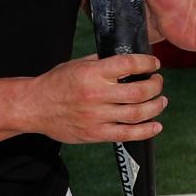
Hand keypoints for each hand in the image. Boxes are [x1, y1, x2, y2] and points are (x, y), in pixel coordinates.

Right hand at [23, 52, 165, 143]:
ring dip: (156, 106)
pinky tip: (156, 125)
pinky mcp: (96, 134)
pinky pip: (127, 134)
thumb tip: (129, 61)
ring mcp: (96, 116)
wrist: (34, 107)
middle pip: (139, 91)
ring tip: (161, 101)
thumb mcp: (78, 64)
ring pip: (137, 113)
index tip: (154, 64)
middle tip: (158, 82)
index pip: (129, 64)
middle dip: (155, 85)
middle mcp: (96, 95)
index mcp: (92, 73)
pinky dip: (146, 131)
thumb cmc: (56, 83)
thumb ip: (103, 62)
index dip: (147, 63)